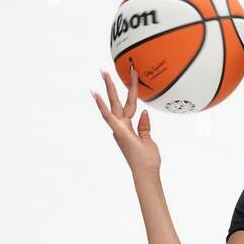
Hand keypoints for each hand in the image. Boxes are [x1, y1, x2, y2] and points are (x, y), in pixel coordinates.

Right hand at [91, 65, 160, 179]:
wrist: (146, 173)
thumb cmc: (147, 160)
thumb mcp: (148, 139)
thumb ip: (144, 126)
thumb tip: (144, 112)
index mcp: (127, 127)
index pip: (130, 104)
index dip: (131, 90)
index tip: (132, 77)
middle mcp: (121, 126)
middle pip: (117, 101)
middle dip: (112, 85)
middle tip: (105, 70)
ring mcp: (119, 129)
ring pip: (113, 104)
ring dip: (108, 88)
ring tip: (104, 73)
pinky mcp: (119, 132)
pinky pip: (109, 116)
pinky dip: (102, 105)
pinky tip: (96, 94)